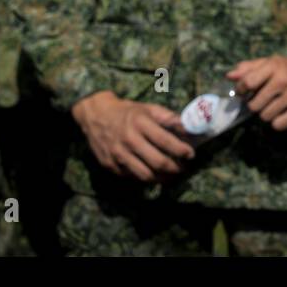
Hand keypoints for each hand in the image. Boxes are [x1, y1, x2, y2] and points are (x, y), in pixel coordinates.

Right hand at [70, 91, 194, 182]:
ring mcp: (118, 154)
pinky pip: (132, 177)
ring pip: (145, 175)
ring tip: (171, 175)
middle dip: (175, 168)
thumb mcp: (147, 108)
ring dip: (162, 178)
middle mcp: (128, 140)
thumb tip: (188, 127)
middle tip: (183, 168)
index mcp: (139, 123)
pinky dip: (145, 178)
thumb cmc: (127, 112)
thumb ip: (168, 118)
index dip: (181, 150)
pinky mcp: (110, 165)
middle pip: (157, 162)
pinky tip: (153, 174)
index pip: (165, 140)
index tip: (191, 154)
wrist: (95, 115)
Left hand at [225, 56, 286, 130]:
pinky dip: (277, 121)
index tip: (242, 92)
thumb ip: (248, 68)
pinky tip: (282, 112)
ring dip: (265, 113)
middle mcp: (283, 80)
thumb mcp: (270, 62)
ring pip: (264, 116)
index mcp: (274, 66)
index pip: (247, 83)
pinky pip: (278, 125)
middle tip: (261, 98)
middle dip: (253, 103)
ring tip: (273, 104)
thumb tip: (228, 76)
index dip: (240, 90)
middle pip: (253, 105)